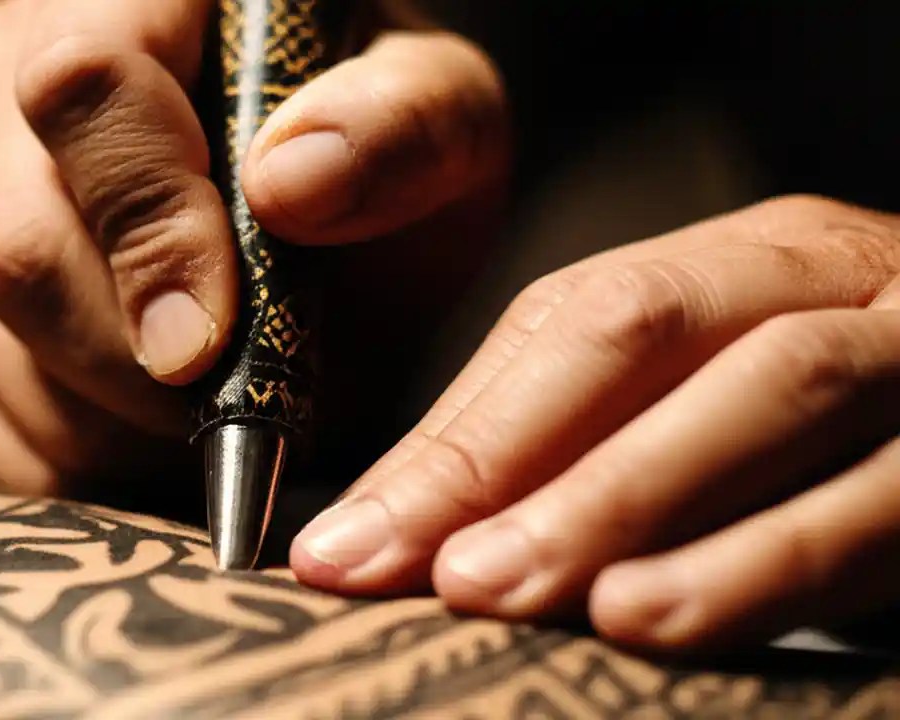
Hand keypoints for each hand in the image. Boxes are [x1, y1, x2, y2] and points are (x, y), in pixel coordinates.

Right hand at [0, 0, 507, 497]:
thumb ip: (404, 127)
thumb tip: (289, 182)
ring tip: (210, 405)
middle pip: (17, 244)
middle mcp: (11, 75)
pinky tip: (150, 433)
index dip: (146, 223)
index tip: (211, 339)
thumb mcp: (445, 122)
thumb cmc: (382, 169)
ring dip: (114, 421)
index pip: (86, 87)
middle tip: (229, 400)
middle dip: (131, 364)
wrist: (324, 231)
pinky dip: (76, 457)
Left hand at [291, 195, 899, 648]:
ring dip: (646, 501)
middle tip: (432, 575)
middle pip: (653, 332)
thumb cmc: (829, 436)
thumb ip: (571, 449)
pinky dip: (782, 560)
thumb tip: (390, 537)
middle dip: (530, 459)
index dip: (456, 438)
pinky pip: (893, 498)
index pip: (569, 325)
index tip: (347, 548)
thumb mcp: (703, 414)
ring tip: (539, 599)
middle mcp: (829, 279)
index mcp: (740, 261)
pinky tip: (675, 615)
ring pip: (782, 392)